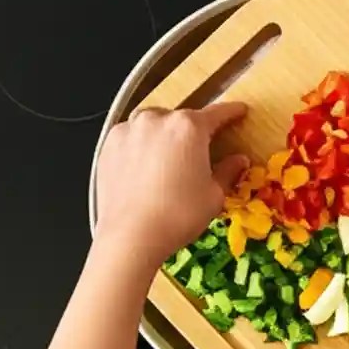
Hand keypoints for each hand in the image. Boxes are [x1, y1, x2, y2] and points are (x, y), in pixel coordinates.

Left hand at [94, 103, 248, 264]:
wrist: (130, 236)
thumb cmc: (179, 215)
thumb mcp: (213, 196)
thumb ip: (227, 172)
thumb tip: (239, 160)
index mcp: (189, 127)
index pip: (216, 113)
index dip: (231, 112)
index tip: (239, 111)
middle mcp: (157, 119)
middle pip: (181, 118)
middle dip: (192, 130)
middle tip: (198, 150)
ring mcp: (129, 129)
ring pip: (152, 123)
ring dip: (164, 133)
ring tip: (167, 155)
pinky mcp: (108, 145)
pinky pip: (131, 136)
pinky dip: (140, 145)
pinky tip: (144, 165)